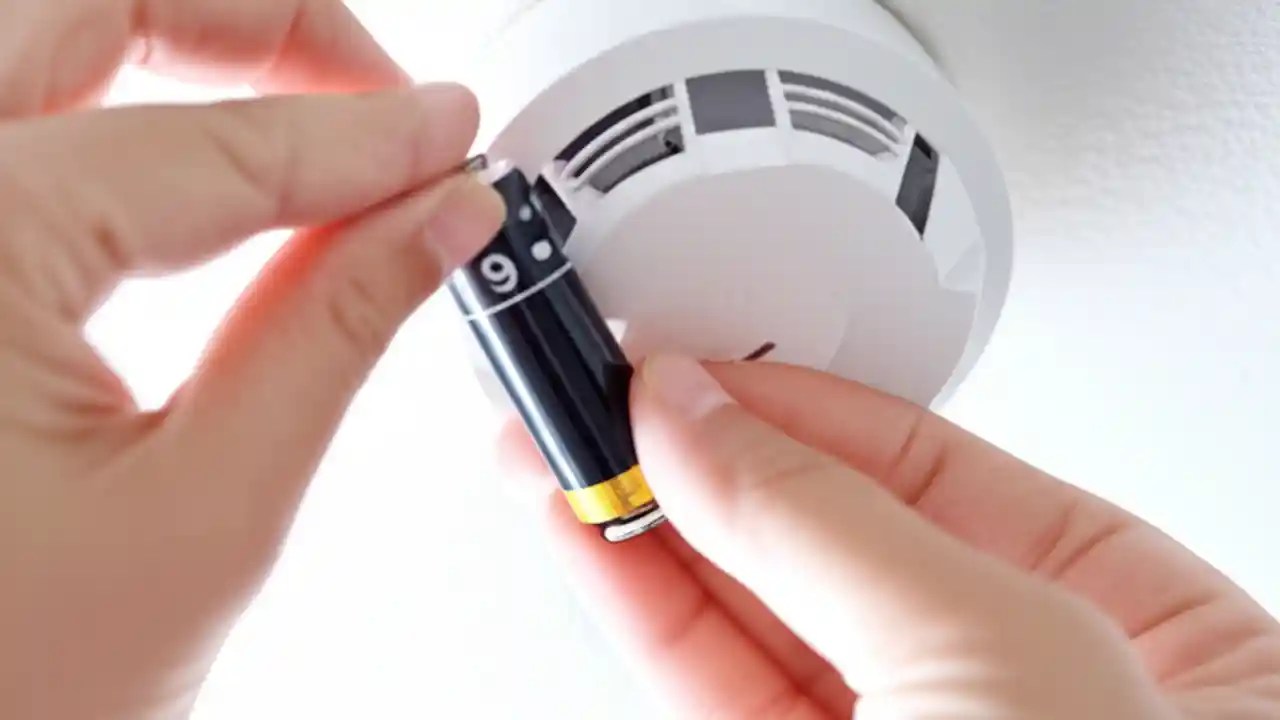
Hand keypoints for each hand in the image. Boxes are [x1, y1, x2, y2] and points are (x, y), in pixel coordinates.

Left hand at [0, 2, 503, 716]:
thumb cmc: (0, 694)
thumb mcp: (207, 511)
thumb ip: (335, 330)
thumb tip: (435, 222)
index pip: (210, 148)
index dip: (361, 141)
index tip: (450, 142)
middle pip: (91, 12)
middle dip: (260, 29)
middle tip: (380, 91)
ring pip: (36, 43)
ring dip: (181, 53)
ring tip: (308, 109)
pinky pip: (9, 132)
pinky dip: (118, 117)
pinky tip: (205, 162)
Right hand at [499, 358, 1279, 718]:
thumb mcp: (1001, 665)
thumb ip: (834, 526)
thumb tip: (706, 419)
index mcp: (1150, 633)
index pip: (943, 466)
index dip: (800, 403)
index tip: (687, 364)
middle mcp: (1029, 693)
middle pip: (834, 533)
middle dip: (703, 456)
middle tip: (601, 391)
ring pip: (758, 615)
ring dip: (647, 528)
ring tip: (564, 452)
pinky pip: (718, 687)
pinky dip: (645, 610)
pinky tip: (594, 543)